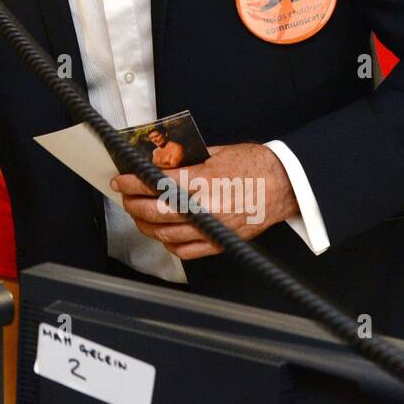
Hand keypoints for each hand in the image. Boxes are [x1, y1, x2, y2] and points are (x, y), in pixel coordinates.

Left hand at [111, 143, 297, 259]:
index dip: (132, 183)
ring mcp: (213, 228)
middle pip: (156, 213)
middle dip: (133, 205)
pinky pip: (185, 251)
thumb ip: (183, 160)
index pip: (156, 184)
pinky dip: (168, 244)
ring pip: (166, 235)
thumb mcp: (214, 152)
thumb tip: (154, 162)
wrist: (284, 184)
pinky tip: (162, 233)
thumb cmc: (252, 165)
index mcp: (203, 181)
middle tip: (125, 197)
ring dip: (146, 225)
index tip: (120, 180)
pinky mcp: (220, 242)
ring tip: (139, 214)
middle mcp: (206, 208)